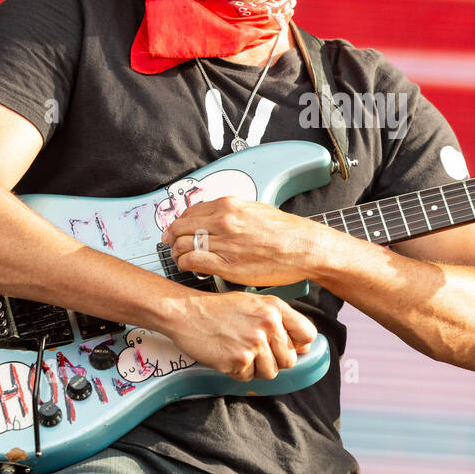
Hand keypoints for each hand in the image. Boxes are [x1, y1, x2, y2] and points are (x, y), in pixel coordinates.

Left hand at [159, 195, 326, 287]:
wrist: (303, 248)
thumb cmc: (285, 231)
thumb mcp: (255, 209)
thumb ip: (232, 212)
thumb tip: (215, 216)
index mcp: (229, 206)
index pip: (189, 212)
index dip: (179, 223)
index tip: (176, 230)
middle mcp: (223, 221)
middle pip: (181, 228)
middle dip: (172, 238)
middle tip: (171, 245)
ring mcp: (224, 243)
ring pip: (183, 245)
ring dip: (177, 253)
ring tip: (180, 259)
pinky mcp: (227, 265)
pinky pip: (193, 262)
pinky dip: (185, 264)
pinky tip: (188, 267)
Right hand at [167, 290, 317, 381]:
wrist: (187, 312)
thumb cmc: (220, 309)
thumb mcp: (255, 304)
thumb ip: (281, 322)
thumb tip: (304, 347)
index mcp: (275, 308)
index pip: (308, 334)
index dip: (300, 344)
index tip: (289, 346)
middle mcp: (268, 325)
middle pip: (289, 360)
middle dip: (274, 360)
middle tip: (254, 350)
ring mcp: (254, 344)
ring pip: (270, 372)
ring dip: (256, 368)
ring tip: (240, 351)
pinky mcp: (238, 360)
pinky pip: (248, 378)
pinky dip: (238, 372)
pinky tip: (227, 355)